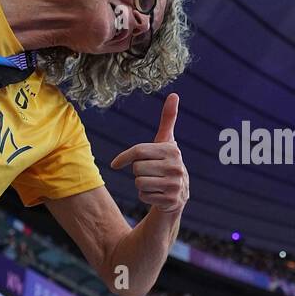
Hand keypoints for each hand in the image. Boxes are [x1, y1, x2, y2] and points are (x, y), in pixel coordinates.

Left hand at [109, 93, 187, 213]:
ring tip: (153, 182)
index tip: (115, 164)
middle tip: (150, 172)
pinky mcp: (172, 201)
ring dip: (141, 185)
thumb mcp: (166, 142)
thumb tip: (174, 94)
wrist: (179, 192)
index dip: (124, 157)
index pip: (139, 152)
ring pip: (139, 183)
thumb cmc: (166, 162)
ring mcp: (175, 185)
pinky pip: (144, 196)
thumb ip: (168, 118)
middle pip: (137, 168)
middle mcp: (176, 167)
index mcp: (172, 150)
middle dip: (138, 172)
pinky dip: (146, 196)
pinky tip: (156, 194)